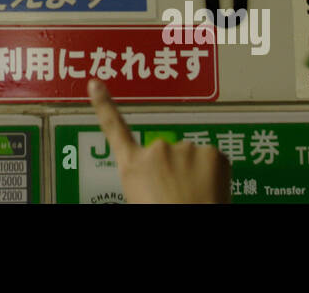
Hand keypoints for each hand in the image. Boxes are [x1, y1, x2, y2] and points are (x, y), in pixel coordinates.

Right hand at [89, 79, 229, 202]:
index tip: (95, 83)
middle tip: (175, 196)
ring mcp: (185, 149)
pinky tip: (209, 191)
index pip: (113, 127)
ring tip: (192, 197)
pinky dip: (213, 174)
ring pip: (190, 157)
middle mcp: (156, 150)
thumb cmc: (163, 214)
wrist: (193, 224)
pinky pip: (212, 160)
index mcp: (133, 165)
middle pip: (165, 153)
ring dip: (193, 173)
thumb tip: (154, 177)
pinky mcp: (211, 152)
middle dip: (172, 170)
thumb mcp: (137, 198)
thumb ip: (142, 176)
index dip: (103, 103)